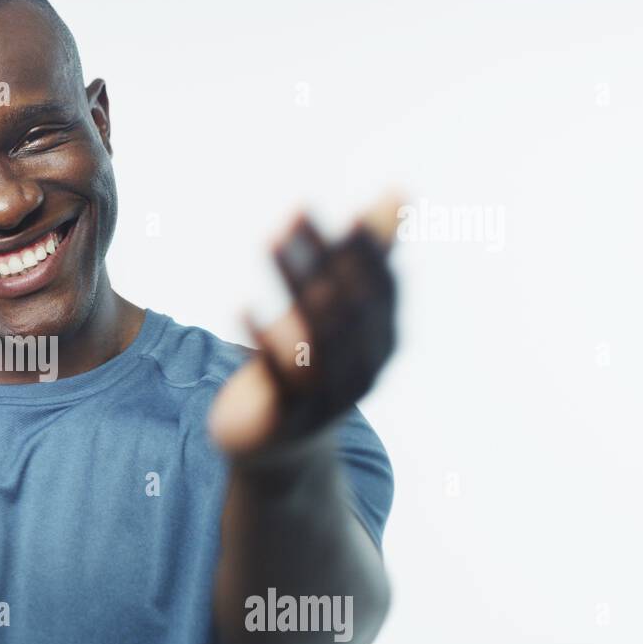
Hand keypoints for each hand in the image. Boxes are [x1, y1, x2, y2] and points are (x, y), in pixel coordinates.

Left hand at [209, 194, 401, 455]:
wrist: (279, 450)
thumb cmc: (310, 366)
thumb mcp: (339, 313)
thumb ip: (367, 258)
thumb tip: (400, 192)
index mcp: (380, 340)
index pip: (380, 288)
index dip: (366, 251)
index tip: (350, 212)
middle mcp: (361, 368)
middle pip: (347, 305)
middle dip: (325, 257)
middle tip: (296, 211)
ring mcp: (326, 397)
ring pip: (315, 335)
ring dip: (295, 281)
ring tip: (272, 238)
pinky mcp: (286, 418)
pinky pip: (278, 377)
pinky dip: (261, 339)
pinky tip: (241, 305)